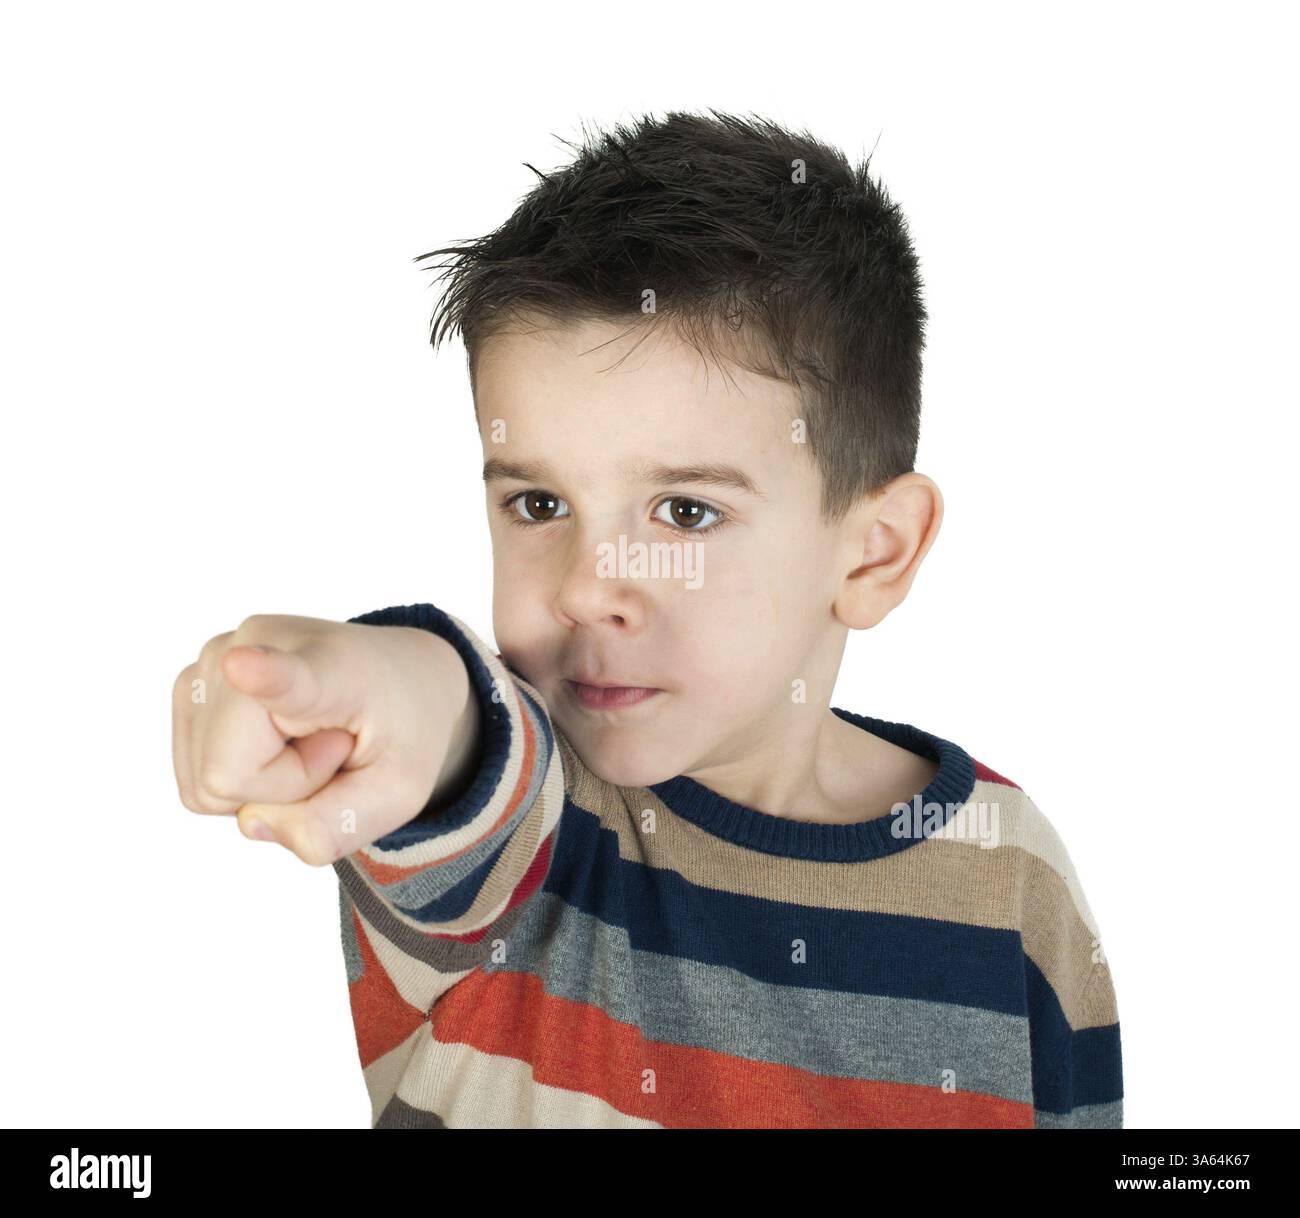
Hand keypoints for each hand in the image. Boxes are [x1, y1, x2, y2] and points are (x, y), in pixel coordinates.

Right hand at [171, 614, 473, 864]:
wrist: (397, 678)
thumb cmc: (399, 732)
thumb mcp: (398, 794)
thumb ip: (337, 826)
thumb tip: (250, 822)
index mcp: (332, 667)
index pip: (285, 675)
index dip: (261, 674)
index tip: (240, 663)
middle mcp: (258, 644)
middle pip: (230, 778)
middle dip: (286, 789)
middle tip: (335, 746)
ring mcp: (214, 660)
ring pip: (208, 784)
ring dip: (264, 784)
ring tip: (311, 736)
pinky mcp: (190, 683)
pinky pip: (198, 780)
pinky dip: (243, 777)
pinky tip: (280, 736)